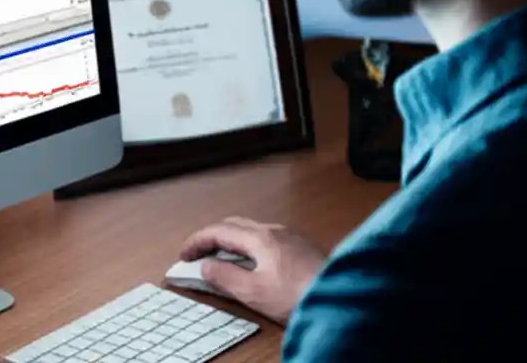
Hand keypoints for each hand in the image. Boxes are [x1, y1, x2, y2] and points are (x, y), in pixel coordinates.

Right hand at [180, 216, 327, 324]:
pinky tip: (252, 263)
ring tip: (222, 260)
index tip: (184, 255)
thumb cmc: (299, 298)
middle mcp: (276, 230)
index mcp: (260, 238)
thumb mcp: (253, 292)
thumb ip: (224, 277)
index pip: (219, 231)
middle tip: (198, 255)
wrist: (342, 301)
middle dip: (212, 237)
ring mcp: (291, 237)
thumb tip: (206, 266)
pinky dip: (249, 245)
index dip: (197, 241)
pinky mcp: (302, 248)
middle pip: (234, 225)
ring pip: (252, 230)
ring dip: (231, 241)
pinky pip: (267, 238)